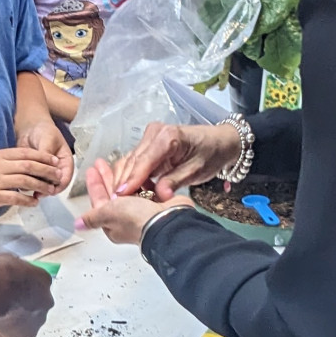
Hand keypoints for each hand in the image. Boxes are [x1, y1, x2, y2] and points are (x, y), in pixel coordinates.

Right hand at [0, 147, 66, 210]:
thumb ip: (4, 161)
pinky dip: (28, 200)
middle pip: (30, 166)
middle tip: (58, 176)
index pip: (26, 153)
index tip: (54, 162)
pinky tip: (34, 202)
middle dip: (47, 171)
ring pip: (26, 181)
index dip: (43, 157)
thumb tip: (21, 164)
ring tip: (50, 190)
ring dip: (41, 186)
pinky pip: (15, 198)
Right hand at [0, 255, 53, 336]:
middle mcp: (47, 300)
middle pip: (37, 305)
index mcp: (44, 280)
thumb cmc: (2, 273)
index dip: (24, 288)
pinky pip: (18, 334)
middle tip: (7, 304)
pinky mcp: (29, 334)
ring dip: (17, 320)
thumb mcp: (8, 260)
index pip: (38, 285)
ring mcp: (39, 319)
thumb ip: (12, 271)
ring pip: (29, 321)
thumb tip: (5, 270)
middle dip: (23, 306)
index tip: (14, 290)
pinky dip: (8, 332)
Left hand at [15, 117, 74, 193]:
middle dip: (46, 190)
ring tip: (27, 188)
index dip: (59, 186)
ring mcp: (44, 172)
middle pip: (54, 186)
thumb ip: (46, 154)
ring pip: (42, 186)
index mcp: (65, 162)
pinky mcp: (33, 173)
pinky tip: (20, 184)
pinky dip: (27, 185)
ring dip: (36, 189)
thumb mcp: (48, 140)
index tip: (51, 190)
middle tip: (37, 192)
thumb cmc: (43, 131)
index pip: (65, 178)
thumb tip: (45, 169)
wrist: (30, 128)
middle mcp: (56, 170)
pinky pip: (31, 183)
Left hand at [77, 158, 194, 245]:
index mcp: (112, 223)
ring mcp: (142, 210)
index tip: (92, 170)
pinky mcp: (156, 203)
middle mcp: (126, 217)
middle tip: (101, 163)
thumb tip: (78, 225)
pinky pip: (145, 188)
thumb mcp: (108, 214)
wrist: (168, 221)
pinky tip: (138, 170)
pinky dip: (141, 180)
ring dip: (124, 177)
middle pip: (113, 193)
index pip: (99, 200)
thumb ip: (93, 217)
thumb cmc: (138, 220)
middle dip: (107, 177)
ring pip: (129, 190)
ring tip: (120, 163)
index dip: (95, 184)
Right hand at [111, 121, 239, 200]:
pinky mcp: (147, 143)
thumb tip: (160, 195)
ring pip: (130, 160)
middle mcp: (154, 133)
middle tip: (117, 203)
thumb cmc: (211, 154)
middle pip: (133, 160)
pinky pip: (134, 160)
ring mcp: (149, 136)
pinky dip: (131, 175)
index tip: (120, 196)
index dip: (132, 179)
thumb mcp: (197, 171)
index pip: (144, 161)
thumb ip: (176, 181)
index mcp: (168, 137)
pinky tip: (129, 189)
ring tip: (121, 199)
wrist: (219, 141)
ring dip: (125, 180)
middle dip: (124, 182)